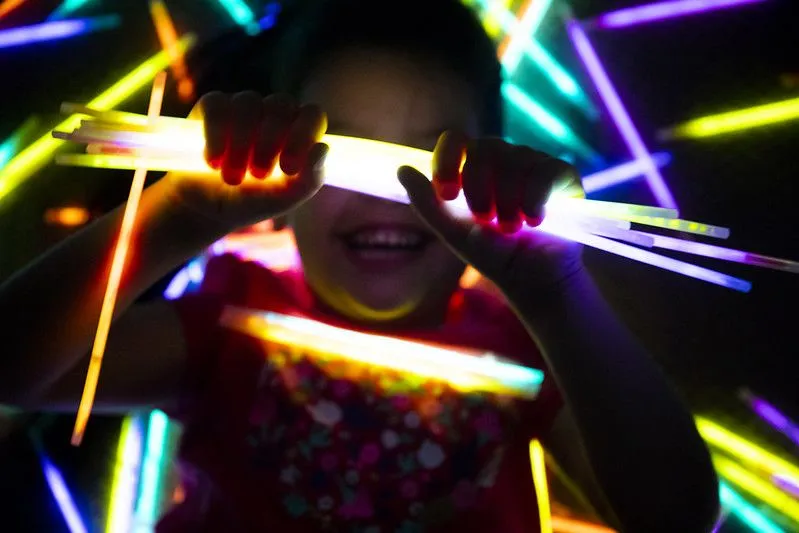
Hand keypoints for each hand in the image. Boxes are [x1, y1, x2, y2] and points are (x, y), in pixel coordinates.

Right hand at [164, 91, 328, 231]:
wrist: (206, 210)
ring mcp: (242, 106)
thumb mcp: (283, 199)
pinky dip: (216, 135)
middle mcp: (272, 114)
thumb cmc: (251, 201)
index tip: (288, 168)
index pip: (312, 115)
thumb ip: (309, 179)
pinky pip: (217, 106)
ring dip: (242, 143)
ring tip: (232, 177)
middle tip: (259, 175)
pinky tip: (214, 162)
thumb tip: (322, 148)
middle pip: (280, 105)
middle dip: (270, 142)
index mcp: (296, 131)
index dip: (303, 136)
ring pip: (248, 103)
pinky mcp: (211, 106)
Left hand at [398, 132, 583, 293]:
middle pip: (484, 147)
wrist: (529, 277)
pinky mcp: (562, 174)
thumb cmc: (491, 252)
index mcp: (473, 166)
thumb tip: (402, 169)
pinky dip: (535, 199)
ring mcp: (534, 162)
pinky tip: (535, 221)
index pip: (455, 139)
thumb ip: (426, 203)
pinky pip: (545, 171)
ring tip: (511, 228)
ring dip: (507, 202)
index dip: (447, 161)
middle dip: (479, 188)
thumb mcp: (452, 232)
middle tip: (485, 219)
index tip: (448, 194)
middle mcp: (504, 157)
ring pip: (515, 160)